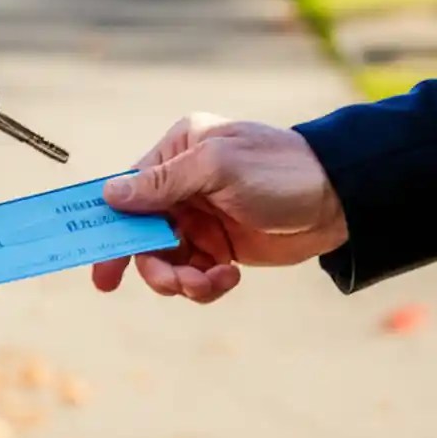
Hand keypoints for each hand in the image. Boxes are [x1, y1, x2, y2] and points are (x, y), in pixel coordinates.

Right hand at [91, 113, 348, 302]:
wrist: (340, 201)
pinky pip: (194, 273)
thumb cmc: (279, 171)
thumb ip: (162, 183)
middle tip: (149, 284)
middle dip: (148, 262)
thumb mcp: (217, 169)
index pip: (128, 190)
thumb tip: (109, 194)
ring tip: (207, 281)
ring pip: (166, 259)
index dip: (108, 224)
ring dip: (180, 277)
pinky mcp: (220, 247)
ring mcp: (201, 217)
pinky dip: (205, 283)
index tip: (96, 259)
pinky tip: (229, 277)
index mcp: (177, 153)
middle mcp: (183, 185)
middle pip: (141, 232)